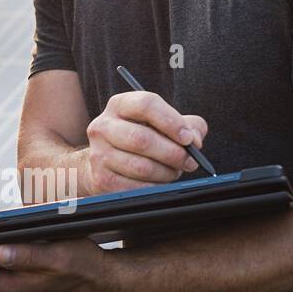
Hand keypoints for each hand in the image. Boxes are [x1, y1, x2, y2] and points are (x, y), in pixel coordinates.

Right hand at [84, 90, 207, 193]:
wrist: (106, 161)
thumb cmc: (142, 137)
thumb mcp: (163, 124)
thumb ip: (187, 125)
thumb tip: (194, 140)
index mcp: (119, 105)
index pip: (145, 104)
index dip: (170, 121)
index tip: (188, 138)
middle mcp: (103, 126)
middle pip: (141, 139)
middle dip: (173, 153)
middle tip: (189, 162)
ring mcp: (98, 153)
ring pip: (141, 166)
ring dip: (166, 173)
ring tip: (173, 171)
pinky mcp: (101, 179)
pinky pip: (136, 187)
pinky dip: (155, 187)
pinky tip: (159, 182)